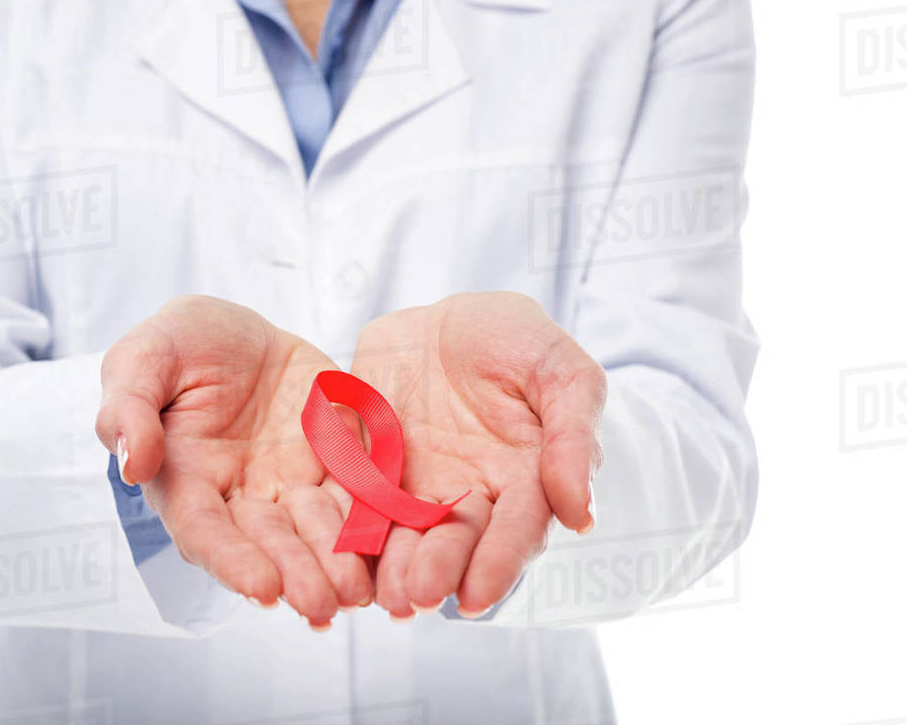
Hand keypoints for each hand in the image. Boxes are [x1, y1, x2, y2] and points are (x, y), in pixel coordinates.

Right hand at [95, 295, 371, 626]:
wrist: (239, 328)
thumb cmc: (177, 344)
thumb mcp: (141, 358)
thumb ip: (129, 408)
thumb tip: (132, 465)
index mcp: (185, 479)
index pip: (204, 531)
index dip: (231, 561)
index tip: (262, 589)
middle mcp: (240, 495)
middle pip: (269, 544)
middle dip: (296, 576)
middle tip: (323, 607)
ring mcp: (292, 482)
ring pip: (318, 529)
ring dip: (338, 563)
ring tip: (361, 592)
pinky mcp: (338, 459)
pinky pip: (362, 490)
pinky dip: (377, 518)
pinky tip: (397, 545)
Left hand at [349, 292, 605, 618]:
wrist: (449, 317)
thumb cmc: (517, 341)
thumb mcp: (561, 372)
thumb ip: (573, 438)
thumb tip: (582, 518)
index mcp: (522, 479)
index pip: (514, 530)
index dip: (497, 563)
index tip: (478, 597)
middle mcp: (466, 494)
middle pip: (452, 541)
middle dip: (435, 571)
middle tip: (415, 599)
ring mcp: (414, 484)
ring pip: (401, 533)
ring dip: (389, 566)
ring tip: (379, 594)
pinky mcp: (366, 466)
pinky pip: (352, 497)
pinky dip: (344, 525)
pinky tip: (333, 552)